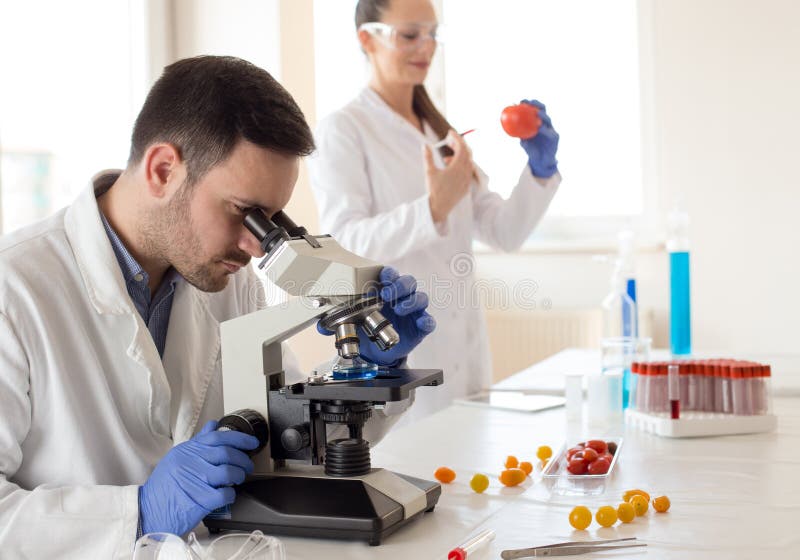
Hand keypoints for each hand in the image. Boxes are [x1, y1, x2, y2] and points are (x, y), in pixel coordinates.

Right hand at [139, 420, 258, 535]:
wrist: (147, 512)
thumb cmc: (164, 487)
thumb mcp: (177, 458)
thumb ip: (198, 443)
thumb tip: (214, 426)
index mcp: (186, 451)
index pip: (217, 437)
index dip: (239, 438)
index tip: (252, 442)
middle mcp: (190, 462)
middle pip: (226, 454)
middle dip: (243, 460)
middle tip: (247, 466)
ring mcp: (194, 480)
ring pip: (229, 472)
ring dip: (238, 476)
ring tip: (237, 480)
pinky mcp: (199, 500)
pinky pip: (225, 493)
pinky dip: (231, 494)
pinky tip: (227, 495)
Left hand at [317, 267, 435, 366]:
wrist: (377, 350)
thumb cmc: (368, 326)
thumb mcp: (352, 322)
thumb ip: (337, 321)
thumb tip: (321, 326)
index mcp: (384, 289)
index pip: (390, 274)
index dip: (389, 273)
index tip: (383, 276)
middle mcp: (401, 297)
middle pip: (408, 282)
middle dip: (399, 286)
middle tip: (387, 295)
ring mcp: (412, 311)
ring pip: (420, 298)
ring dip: (411, 302)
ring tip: (399, 309)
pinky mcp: (419, 327)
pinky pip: (428, 321)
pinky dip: (427, 321)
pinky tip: (422, 323)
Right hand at [424, 130, 473, 223]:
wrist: (439, 207)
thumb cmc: (434, 190)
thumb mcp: (429, 172)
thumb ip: (428, 157)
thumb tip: (424, 145)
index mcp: (457, 167)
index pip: (461, 147)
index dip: (456, 137)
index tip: (450, 132)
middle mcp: (465, 172)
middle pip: (467, 152)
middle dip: (458, 145)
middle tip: (449, 143)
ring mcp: (467, 180)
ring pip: (468, 162)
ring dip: (459, 157)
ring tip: (446, 159)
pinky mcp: (466, 186)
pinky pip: (467, 172)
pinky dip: (461, 166)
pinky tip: (451, 169)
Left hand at [520, 99, 558, 177]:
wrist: (540, 162)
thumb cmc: (531, 150)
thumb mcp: (523, 141)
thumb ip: (518, 133)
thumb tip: (507, 124)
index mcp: (538, 123)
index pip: (534, 110)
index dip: (529, 104)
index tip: (521, 101)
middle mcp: (545, 124)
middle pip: (543, 110)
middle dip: (537, 104)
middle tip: (530, 102)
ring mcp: (551, 130)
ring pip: (548, 120)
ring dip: (542, 116)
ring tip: (537, 113)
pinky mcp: (555, 138)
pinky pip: (549, 133)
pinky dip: (544, 130)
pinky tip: (540, 128)